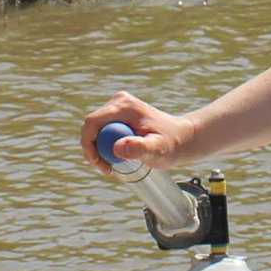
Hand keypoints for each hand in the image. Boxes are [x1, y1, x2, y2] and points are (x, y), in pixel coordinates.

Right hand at [81, 91, 197, 175]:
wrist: (182, 138)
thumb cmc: (171, 144)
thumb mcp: (157, 149)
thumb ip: (139, 148)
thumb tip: (116, 147)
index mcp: (124, 106)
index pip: (91, 123)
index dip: (89, 146)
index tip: (101, 165)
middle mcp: (119, 101)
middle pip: (91, 127)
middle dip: (94, 150)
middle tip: (108, 169)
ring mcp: (118, 106)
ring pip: (95, 130)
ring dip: (99, 149)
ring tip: (115, 164)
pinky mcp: (119, 114)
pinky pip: (102, 131)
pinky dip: (105, 146)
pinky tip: (118, 156)